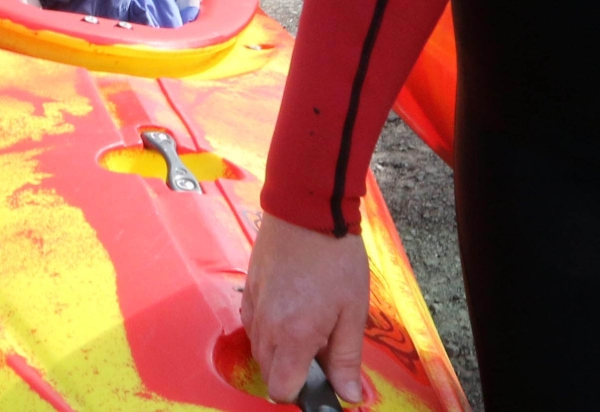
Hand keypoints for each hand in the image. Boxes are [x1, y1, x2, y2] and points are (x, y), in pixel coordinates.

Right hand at [242, 213, 368, 403]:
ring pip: (260, 349)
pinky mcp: (247, 289)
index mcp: (293, 337)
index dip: (302, 389)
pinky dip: (269, 327)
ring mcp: (253, 308)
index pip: (281, 390)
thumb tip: (348, 396)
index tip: (320, 373)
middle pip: (269, 373)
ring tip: (308, 317)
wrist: (307, 207)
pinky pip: (253, 324)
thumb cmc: (335, 257)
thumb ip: (347, 358)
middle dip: (292, 369)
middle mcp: (266, 328)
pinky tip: (291, 304)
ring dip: (280, 348)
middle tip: (320, 341)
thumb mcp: (352, 309)